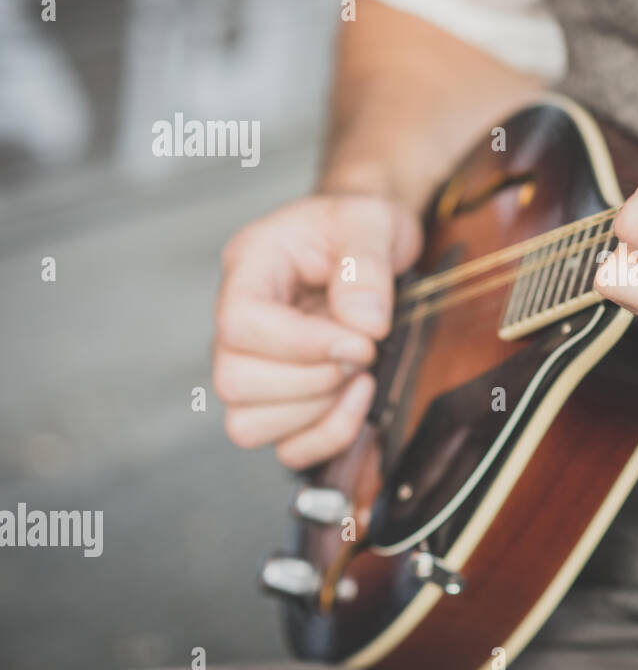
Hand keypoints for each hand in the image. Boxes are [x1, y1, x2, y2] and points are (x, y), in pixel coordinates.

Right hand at [214, 194, 421, 467]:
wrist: (368, 240)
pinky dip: (326, 436)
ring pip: (248, 424)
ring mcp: (256, 367)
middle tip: (364, 351)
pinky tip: (360, 398)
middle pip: (235, 382)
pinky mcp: (284, 400)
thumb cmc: (360, 226)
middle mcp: (239, 323)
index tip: (361, 341)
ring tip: (360, 372)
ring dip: (317, 411)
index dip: (299, 345)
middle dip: (313, 379)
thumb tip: (363, 325)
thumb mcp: (371, 221)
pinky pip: (285, 448)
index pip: (239, 324)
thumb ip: (367, 265)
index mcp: (249, 270)